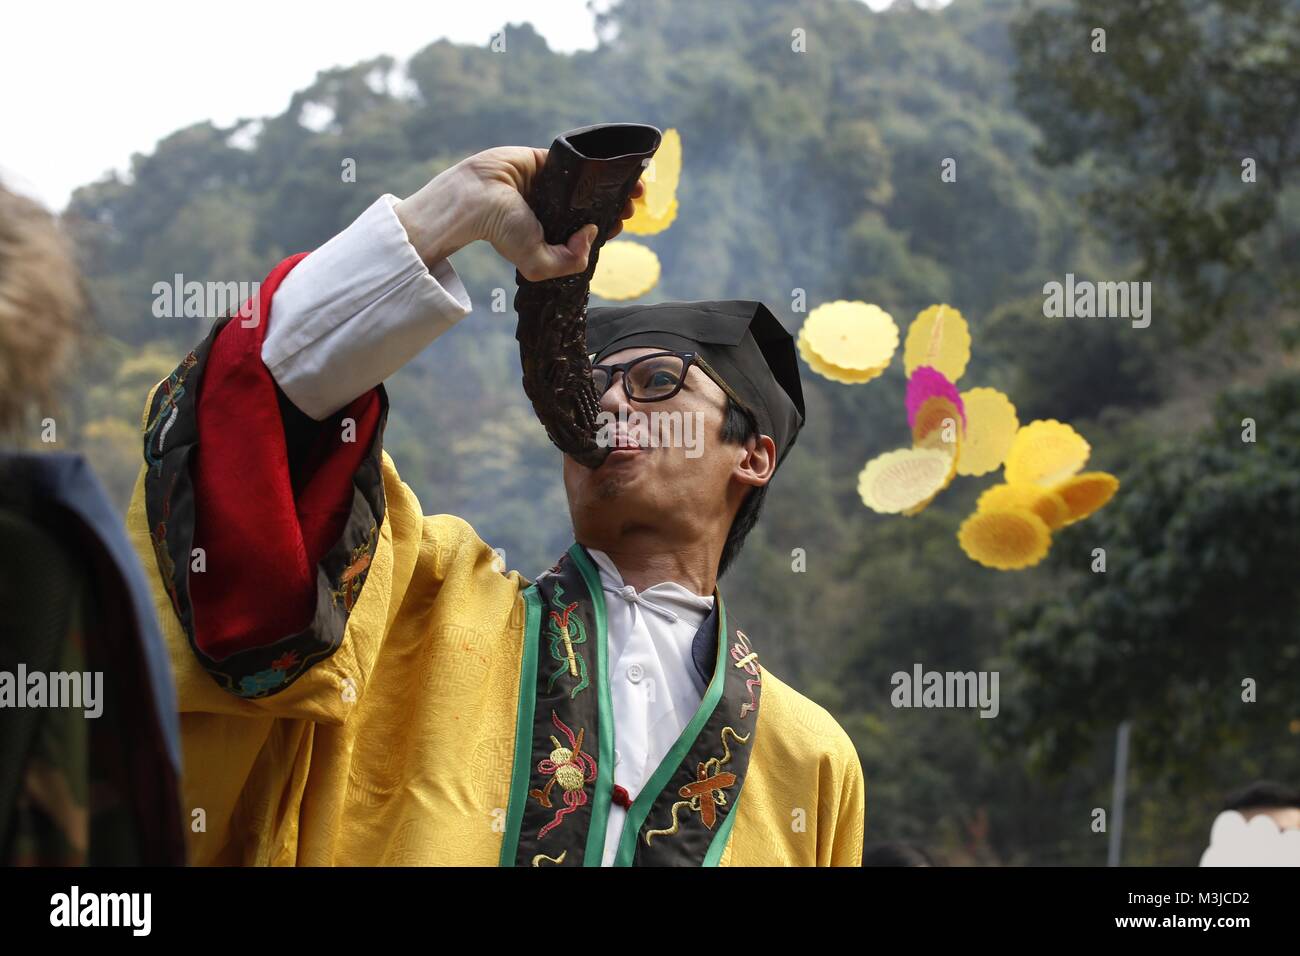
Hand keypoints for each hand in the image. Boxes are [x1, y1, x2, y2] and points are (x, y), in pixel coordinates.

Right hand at [395, 146, 644, 280]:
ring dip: (613, 182)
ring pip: (590, 183)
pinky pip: (577, 159)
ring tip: (633, 185)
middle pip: (594, 206)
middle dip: (617, 204)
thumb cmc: (502, 231)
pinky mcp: (547, 161)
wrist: (475, 197)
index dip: (609, 227)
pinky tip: (615, 164)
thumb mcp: (538, 264)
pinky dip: (597, 161)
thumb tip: (592, 232)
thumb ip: (569, 261)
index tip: (622, 222)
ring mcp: (552, 185)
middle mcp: (555, 210)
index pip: (589, 232)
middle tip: (632, 204)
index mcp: (553, 234)